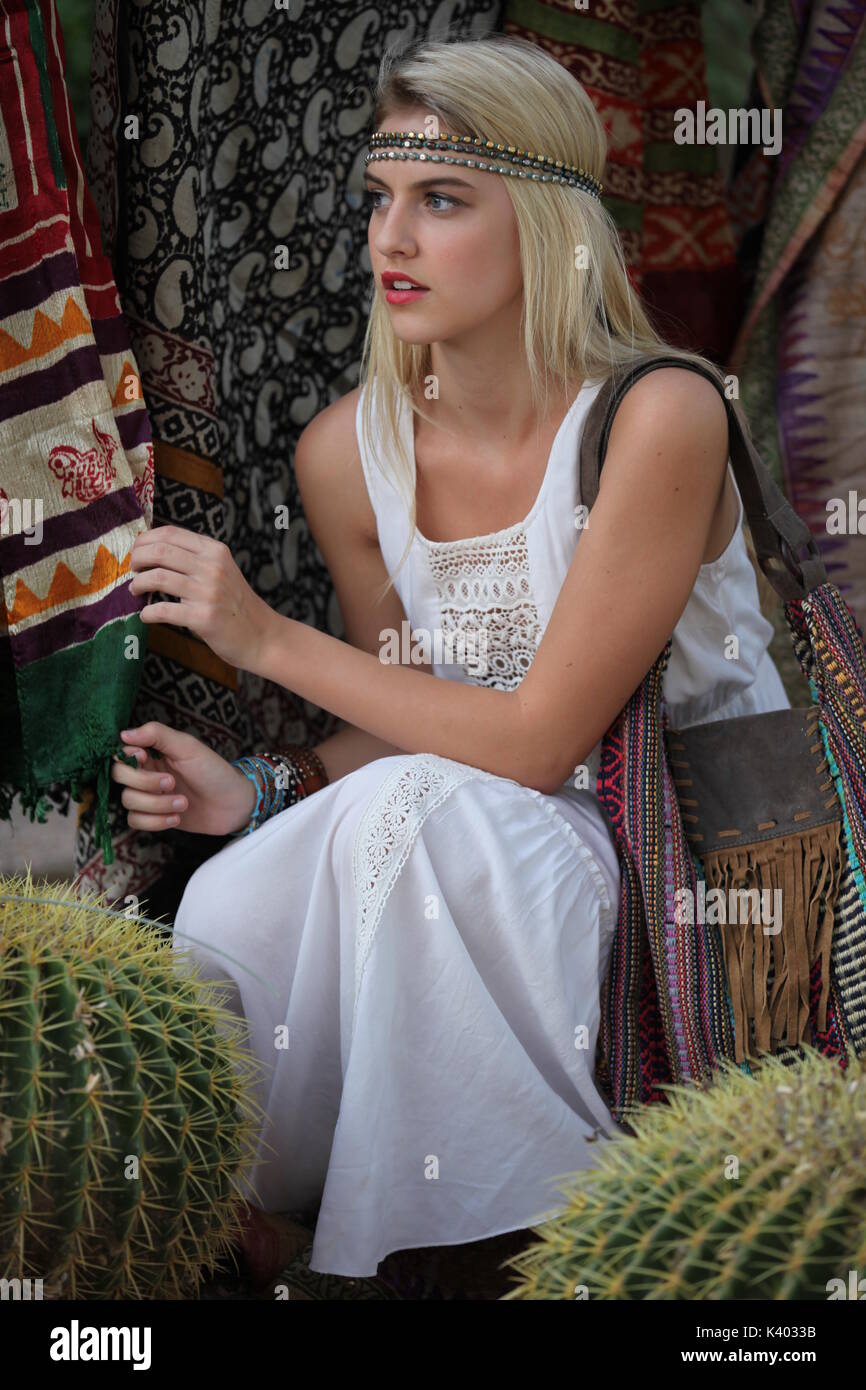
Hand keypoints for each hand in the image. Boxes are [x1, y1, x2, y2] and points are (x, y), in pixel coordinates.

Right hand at [112, 721, 256, 836]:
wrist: (234, 804)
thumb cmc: (214, 771)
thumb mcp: (188, 747)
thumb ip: (156, 735)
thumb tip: (124, 734)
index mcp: (152, 752)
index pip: (120, 753)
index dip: (127, 758)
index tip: (145, 756)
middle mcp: (147, 773)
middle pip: (120, 777)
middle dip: (145, 782)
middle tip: (172, 782)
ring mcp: (150, 796)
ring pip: (128, 801)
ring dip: (156, 804)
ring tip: (183, 803)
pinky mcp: (154, 817)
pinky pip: (136, 821)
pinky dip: (155, 822)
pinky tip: (176, 817)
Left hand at [128, 525, 277, 670]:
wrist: (261, 636)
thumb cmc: (235, 604)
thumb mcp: (222, 570)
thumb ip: (195, 558)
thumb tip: (153, 548)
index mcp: (215, 551)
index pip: (170, 534)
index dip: (145, 540)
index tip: (136, 551)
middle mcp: (212, 567)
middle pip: (160, 552)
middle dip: (137, 559)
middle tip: (132, 569)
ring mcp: (209, 593)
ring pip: (157, 578)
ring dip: (138, 584)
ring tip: (135, 589)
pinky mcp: (203, 618)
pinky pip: (163, 610)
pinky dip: (147, 613)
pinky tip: (146, 615)